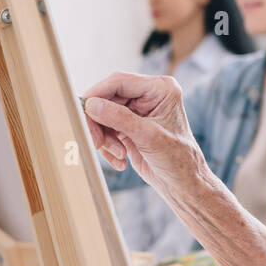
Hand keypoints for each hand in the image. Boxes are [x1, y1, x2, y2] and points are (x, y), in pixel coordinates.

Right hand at [82, 72, 205, 199]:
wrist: (182, 184)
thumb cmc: (178, 160)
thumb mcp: (149, 138)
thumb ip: (119, 119)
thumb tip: (92, 104)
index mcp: (160, 89)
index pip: (119, 82)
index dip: (97, 94)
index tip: (83, 112)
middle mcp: (149, 95)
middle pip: (107, 98)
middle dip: (99, 122)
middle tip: (96, 143)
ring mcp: (138, 110)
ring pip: (103, 115)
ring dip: (105, 137)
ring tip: (119, 155)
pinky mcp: (129, 126)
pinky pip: (106, 129)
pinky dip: (108, 146)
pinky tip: (120, 161)